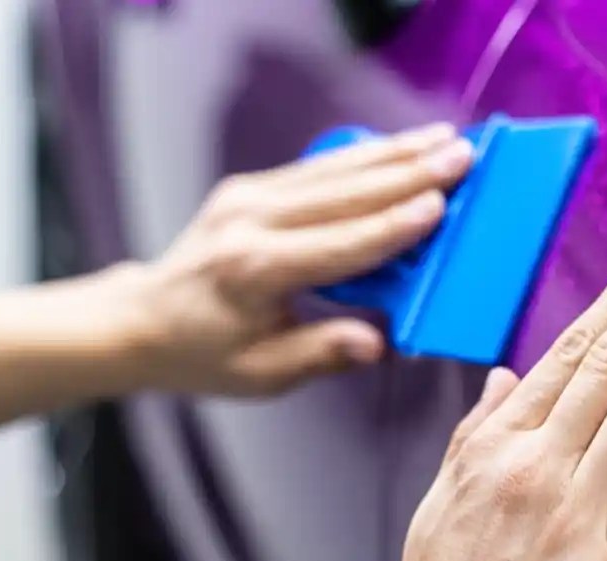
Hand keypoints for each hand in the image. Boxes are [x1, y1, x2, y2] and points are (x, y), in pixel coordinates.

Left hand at [127, 122, 472, 394]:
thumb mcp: (262, 375)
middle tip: (463, 157)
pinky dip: (367, 156)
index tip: (440, 207)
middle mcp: (253, 222)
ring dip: (397, 153)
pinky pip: (320, 168)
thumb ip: (321, 354)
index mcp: (256, 271)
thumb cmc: (204, 355)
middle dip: (411, 173)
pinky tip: (402, 145)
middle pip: (346, 193)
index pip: (339, 245)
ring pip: (337, 170)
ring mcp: (250, 197)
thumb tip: (378, 342)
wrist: (143, 320)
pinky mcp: (253, 188)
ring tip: (446, 139)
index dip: (394, 227)